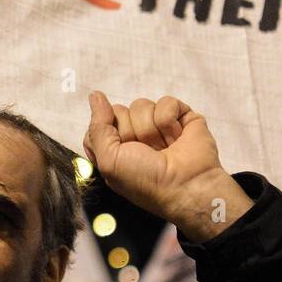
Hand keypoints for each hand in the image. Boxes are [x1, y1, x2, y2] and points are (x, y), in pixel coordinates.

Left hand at [82, 90, 253, 242]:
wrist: (186, 186)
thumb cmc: (145, 180)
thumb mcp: (109, 161)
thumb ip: (97, 128)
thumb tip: (95, 95)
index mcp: (116, 149)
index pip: (99, 124)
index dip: (108, 134)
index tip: (121, 151)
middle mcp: (135, 137)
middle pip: (119, 112)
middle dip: (131, 132)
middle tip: (146, 152)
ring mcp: (157, 125)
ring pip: (141, 105)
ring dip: (151, 130)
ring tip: (164, 148)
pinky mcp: (180, 116)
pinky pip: (166, 102)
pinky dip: (169, 121)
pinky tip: (177, 137)